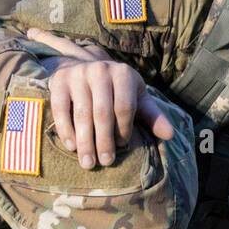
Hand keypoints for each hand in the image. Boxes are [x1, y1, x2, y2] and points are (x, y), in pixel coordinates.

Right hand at [28, 29, 175, 168]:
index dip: (124, 129)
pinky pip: (60, 110)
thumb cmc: (114, 88)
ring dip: (85, 141)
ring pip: (81, 114)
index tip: (123, 146)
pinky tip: (71, 146)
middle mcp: (100, 70)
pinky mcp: (59, 82)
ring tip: (88, 163)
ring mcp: (77, 75)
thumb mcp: (135, 97)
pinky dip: (65, 130)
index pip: (124, 106)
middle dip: (104, 140)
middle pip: (102, 112)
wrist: (82, 66)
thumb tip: (169, 135)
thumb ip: (152, 115)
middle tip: (105, 162)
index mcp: (123, 74)